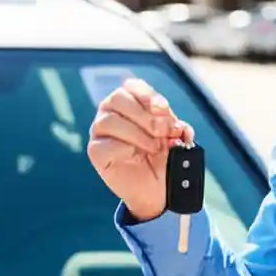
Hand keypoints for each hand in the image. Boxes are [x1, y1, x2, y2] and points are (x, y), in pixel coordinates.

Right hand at [87, 78, 195, 221]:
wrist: (158, 188)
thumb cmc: (163, 157)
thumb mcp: (175, 137)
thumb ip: (176, 126)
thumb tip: (179, 127)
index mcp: (130, 102)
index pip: (131, 86)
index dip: (147, 95)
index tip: (163, 108)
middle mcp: (111, 112)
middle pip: (117, 98)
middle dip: (145, 116)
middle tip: (164, 132)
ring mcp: (100, 131)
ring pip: (110, 120)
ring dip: (138, 134)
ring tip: (155, 147)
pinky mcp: (95, 151)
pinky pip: (104, 144)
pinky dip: (124, 148)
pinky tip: (135, 155)